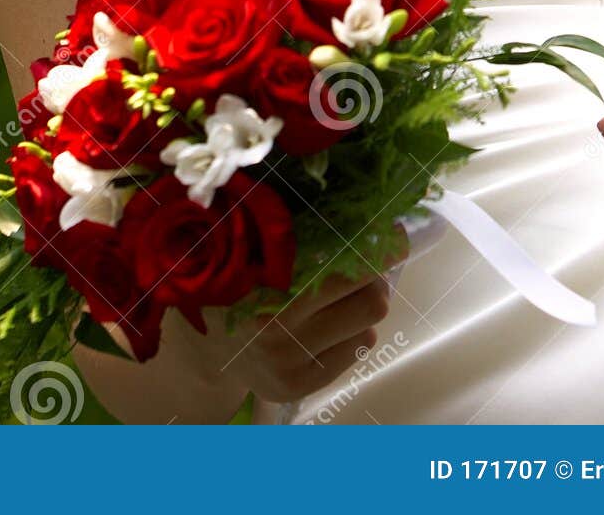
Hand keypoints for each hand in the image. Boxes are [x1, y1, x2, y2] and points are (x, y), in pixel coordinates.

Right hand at [191, 222, 409, 406]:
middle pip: (371, 302)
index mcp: (267, 285)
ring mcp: (291, 364)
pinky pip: (355, 352)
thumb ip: (300, 237)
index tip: (394, 234)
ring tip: (340, 299)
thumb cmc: (242, 283)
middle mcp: (279, 331)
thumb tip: (362, 215)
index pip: (346, 267)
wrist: (210, 344)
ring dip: (363, 309)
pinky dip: (351, 334)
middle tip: (365, 268)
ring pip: (369, 329)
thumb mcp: (261, 252)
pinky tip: (326, 327)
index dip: (377, 249)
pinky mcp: (301, 386)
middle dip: (374, 281)